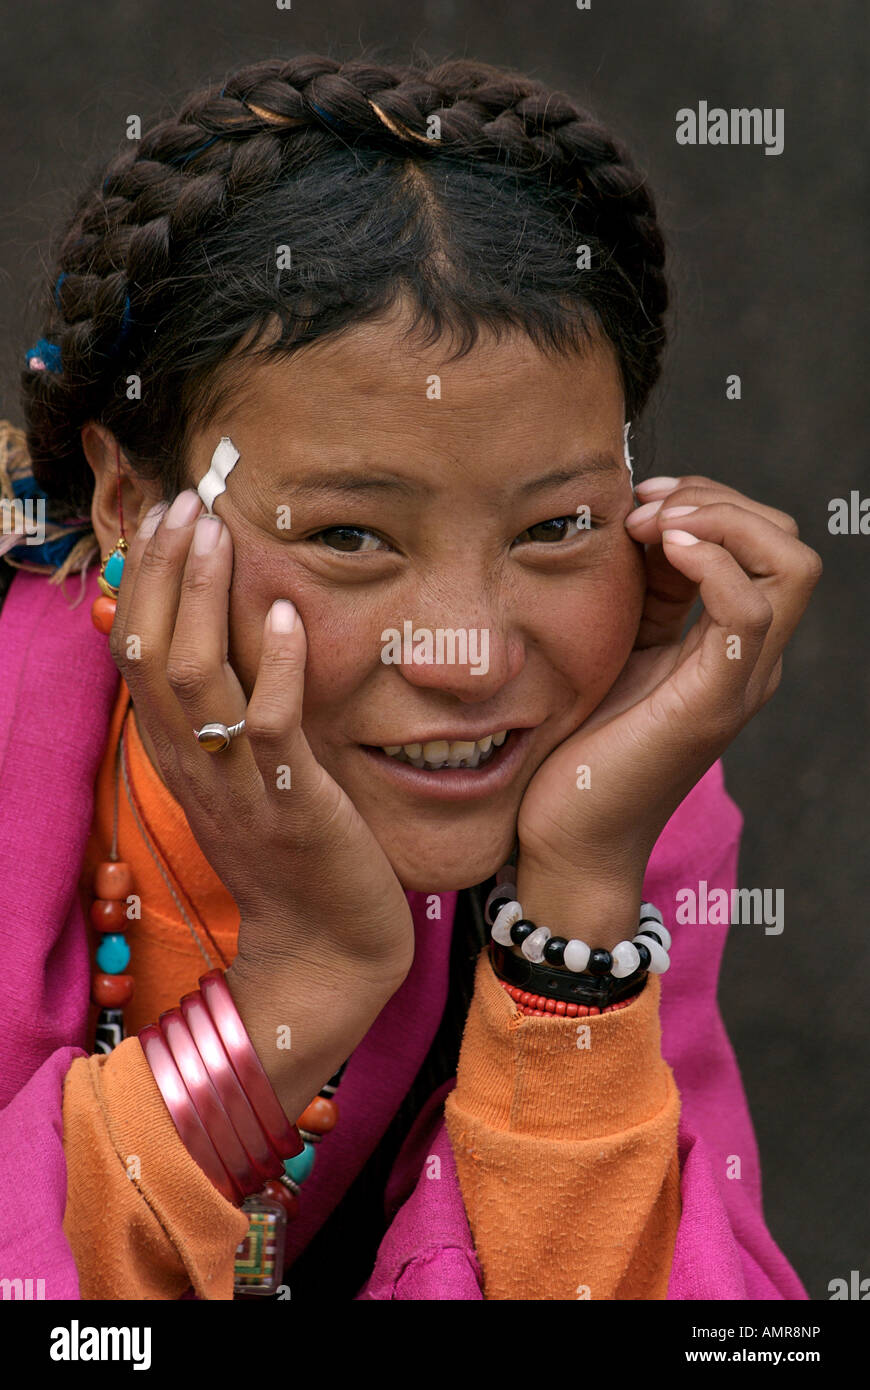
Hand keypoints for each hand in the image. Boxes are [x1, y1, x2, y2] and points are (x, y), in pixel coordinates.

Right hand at [109, 490, 414, 989]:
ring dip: (207, 600)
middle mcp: (191, 763)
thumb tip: (228, 633)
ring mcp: (236, 784)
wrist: (324, 946)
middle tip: (188, 504)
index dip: (146, 582)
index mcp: (176, 753)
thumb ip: (226, 710)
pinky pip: (272, 727)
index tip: (165, 520)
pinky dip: (279, 667)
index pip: (135, 654)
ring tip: (221, 536)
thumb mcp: (242, 772)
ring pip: (197, 679)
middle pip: (153, 652)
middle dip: (167, 572)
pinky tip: (289, 616)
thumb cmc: (290, 848)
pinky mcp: (291, 803)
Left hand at [514, 474, 822, 920]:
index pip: (760, 544)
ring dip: (720, 522)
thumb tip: (636, 517)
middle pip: (786, 544)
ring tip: (652, 525)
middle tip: (644, 507)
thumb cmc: (575, 747)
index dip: (708, 502)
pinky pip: (749, 613)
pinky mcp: (712, 705)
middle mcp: (746, 660)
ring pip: (789, 567)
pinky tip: (663, 547)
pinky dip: (715, 563)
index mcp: (723, 645)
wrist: (566, 838)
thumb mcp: (611, 648)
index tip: (638, 501)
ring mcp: (737, 682)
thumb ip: (638, 593)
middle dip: (717, 501)